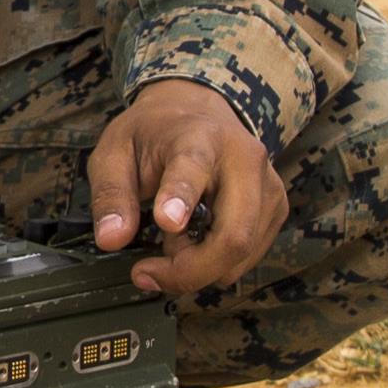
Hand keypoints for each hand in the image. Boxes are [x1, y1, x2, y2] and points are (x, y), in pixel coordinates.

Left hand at [87, 79, 283, 297]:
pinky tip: (197, 240)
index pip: (193, 168)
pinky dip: (216, 263)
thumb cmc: (154, 136)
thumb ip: (111, 196)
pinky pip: (247, 257)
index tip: (166, 221)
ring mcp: (267, 185)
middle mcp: (244, 158)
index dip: (180, 197)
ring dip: (199, 266)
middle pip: (233, 234)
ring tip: (173, 240)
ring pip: (242, 253)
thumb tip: (111, 238)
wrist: (197, 115)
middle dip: (189, 269)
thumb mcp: (115, 154)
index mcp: (199, 136)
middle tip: (148, 272)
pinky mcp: (276, 207)